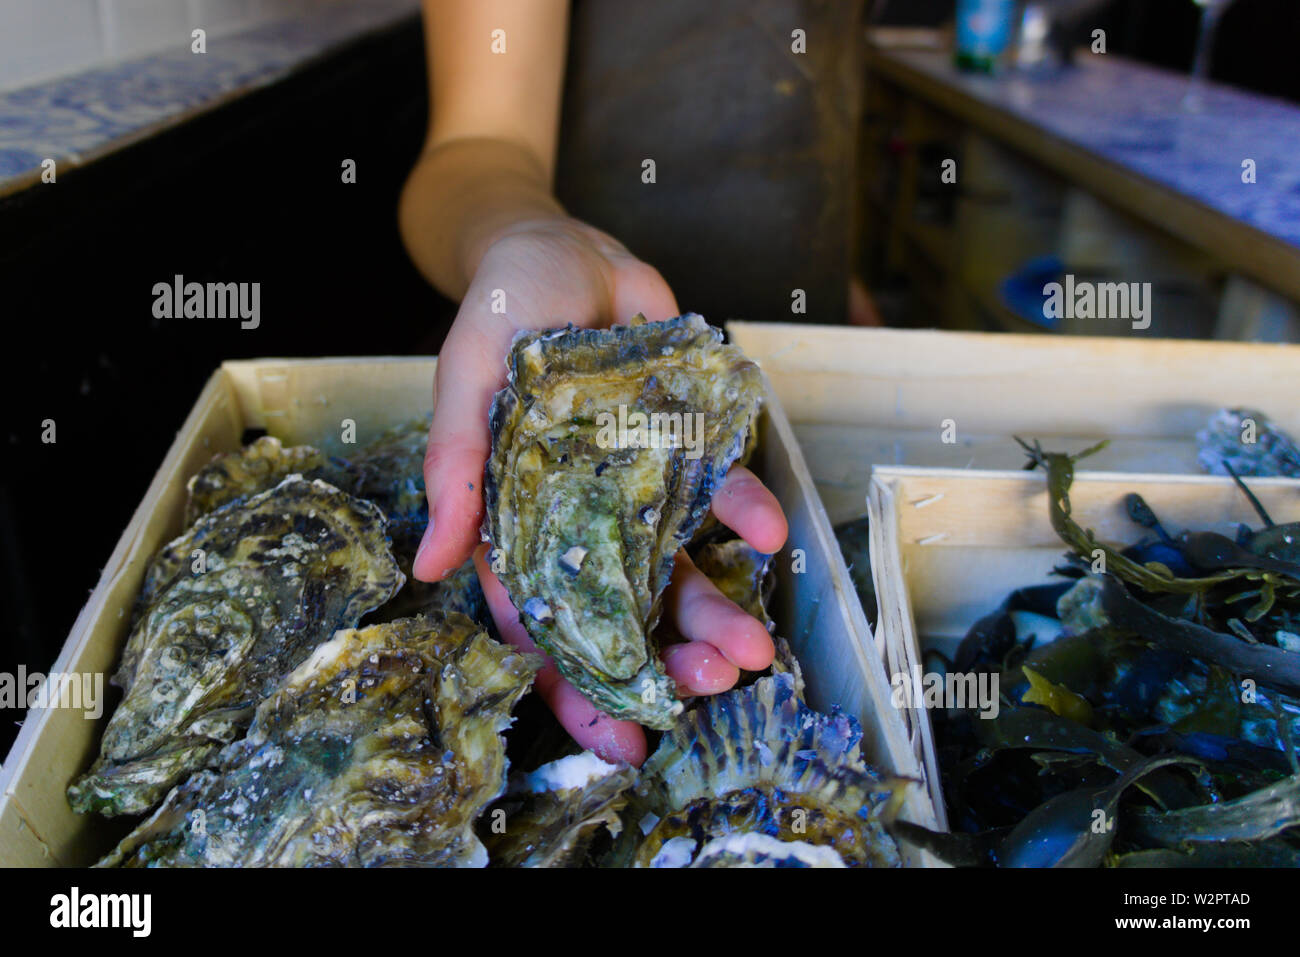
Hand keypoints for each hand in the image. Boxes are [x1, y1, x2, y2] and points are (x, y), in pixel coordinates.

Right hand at [413, 216, 787, 764]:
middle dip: (663, 660)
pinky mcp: (684, 448)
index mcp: (519, 520)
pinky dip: (746, 514)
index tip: (618, 744)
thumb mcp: (468, 378)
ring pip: (677, 569)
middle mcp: (581, 518)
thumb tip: (430, 568)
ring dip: (715, 613)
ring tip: (754, 652)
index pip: (543, 621)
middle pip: (621, 611)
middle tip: (707, 693)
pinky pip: (720, 493)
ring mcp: (635, 487)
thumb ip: (455, 466)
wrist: (563, 246)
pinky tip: (767, 533)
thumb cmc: (499, 310)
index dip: (576, 686)